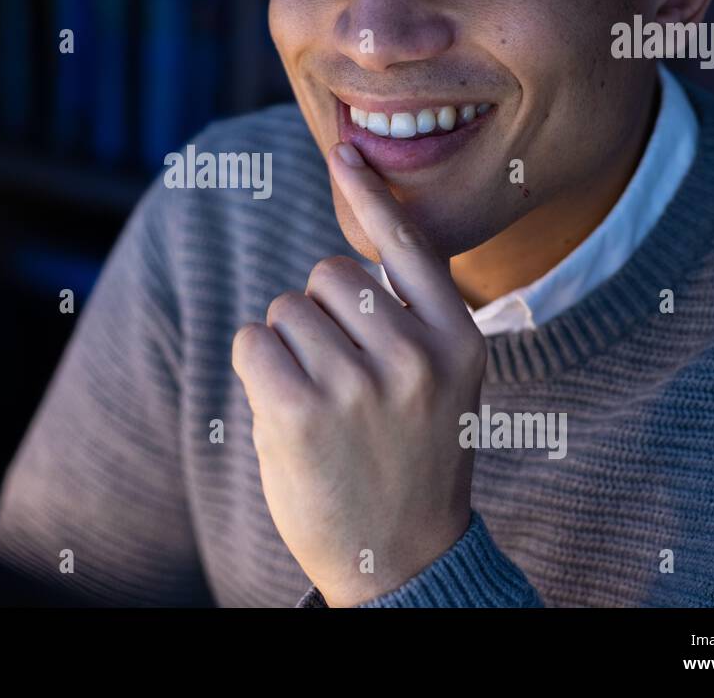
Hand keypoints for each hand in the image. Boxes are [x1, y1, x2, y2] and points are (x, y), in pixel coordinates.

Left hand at [232, 142, 486, 606]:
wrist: (400, 561)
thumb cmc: (412, 460)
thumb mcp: (443, 383)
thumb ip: (412, 318)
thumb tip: (348, 250)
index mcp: (460, 342)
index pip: (408, 246)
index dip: (370, 196)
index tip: (344, 152)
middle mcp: (417, 356)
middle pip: (329, 275)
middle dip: (319, 314)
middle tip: (341, 378)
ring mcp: (359, 383)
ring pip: (287, 308)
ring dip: (289, 346)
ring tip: (322, 405)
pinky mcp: (301, 410)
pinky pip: (254, 339)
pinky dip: (259, 365)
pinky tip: (287, 410)